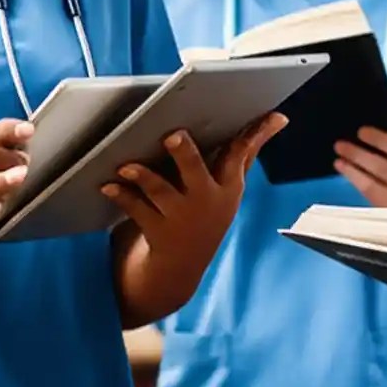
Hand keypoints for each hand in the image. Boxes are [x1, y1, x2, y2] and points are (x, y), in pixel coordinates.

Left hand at [101, 112, 287, 273]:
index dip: (250, 133)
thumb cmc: (205, 215)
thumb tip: (279, 117)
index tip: (255, 114)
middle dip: (184, 153)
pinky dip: (121, 195)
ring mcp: (181, 218)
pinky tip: (107, 184)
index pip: (240, 154)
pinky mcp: (157, 232)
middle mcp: (207, 201)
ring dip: (143, 176)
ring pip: (162, 191)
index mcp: (228, 185)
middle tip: (172, 136)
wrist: (178, 273)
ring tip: (126, 166)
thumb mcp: (229, 186)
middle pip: (196, 171)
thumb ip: (246, 151)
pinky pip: (136, 209)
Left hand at [334, 127, 386, 209]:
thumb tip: (383, 126)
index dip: (379, 140)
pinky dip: (357, 184)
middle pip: (382, 168)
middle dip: (358, 155)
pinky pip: (369, 198)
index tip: (361, 131)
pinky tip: (348, 174)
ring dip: (352, 171)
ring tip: (338, 160)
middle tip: (340, 144)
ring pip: (371, 186)